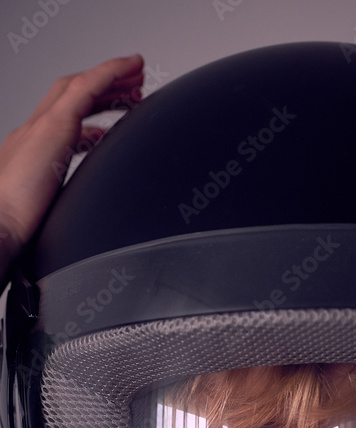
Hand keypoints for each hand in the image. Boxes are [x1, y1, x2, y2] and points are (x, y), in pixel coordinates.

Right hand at [0, 54, 143, 279]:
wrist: (0, 226)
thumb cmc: (17, 228)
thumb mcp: (50, 208)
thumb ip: (66, 199)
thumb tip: (87, 215)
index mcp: (30, 150)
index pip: (61, 118)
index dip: (87, 109)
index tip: (111, 112)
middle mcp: (32, 132)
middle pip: (70, 95)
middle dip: (102, 88)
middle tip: (131, 87)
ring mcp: (41, 125)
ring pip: (80, 85)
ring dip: (112, 77)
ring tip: (138, 77)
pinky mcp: (54, 126)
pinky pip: (88, 87)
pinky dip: (111, 73)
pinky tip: (131, 68)